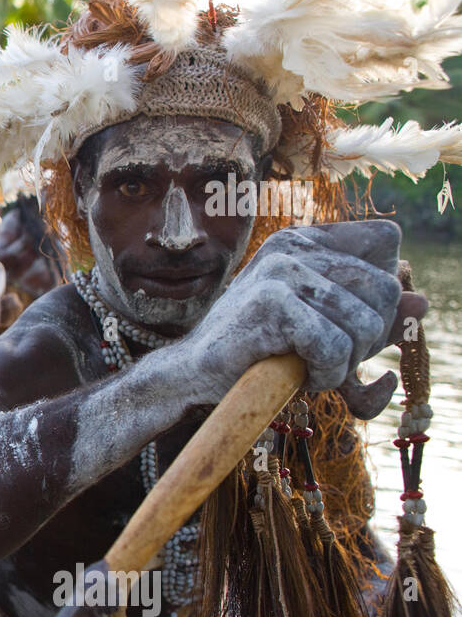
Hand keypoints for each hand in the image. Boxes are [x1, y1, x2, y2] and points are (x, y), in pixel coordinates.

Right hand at [180, 221, 420, 416]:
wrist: (194, 376)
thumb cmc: (258, 353)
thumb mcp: (324, 331)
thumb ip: (372, 317)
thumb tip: (422, 303)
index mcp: (304, 240)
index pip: (387, 241)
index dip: (382, 289)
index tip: (348, 321)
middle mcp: (293, 245)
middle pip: (386, 289)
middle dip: (369, 337)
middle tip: (329, 357)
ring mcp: (280, 270)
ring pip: (365, 324)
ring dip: (345, 363)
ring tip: (310, 368)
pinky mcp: (270, 303)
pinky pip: (334, 346)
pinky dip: (325, 374)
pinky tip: (298, 377)